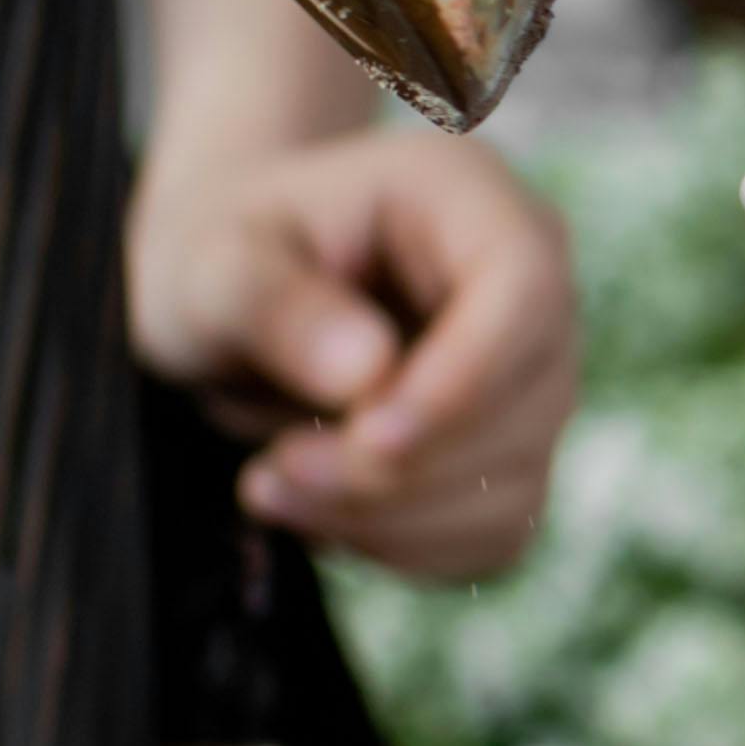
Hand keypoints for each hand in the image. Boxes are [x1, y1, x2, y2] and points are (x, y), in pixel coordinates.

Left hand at [126, 127, 580, 585]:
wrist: (231, 291)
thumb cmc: (225, 255)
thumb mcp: (214, 263)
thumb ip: (276, 304)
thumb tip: (367, 374)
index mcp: (470, 200)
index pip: (525, 291)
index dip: (467, 379)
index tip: (370, 440)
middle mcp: (527, 286)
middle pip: (528, 402)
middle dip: (402, 468)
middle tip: (274, 473)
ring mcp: (530, 378)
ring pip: (515, 483)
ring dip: (391, 517)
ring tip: (271, 486)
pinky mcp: (511, 455)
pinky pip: (493, 531)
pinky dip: (403, 545)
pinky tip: (321, 512)